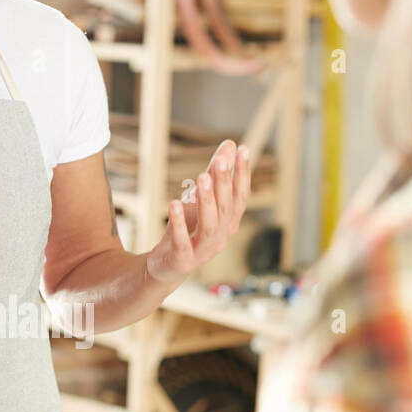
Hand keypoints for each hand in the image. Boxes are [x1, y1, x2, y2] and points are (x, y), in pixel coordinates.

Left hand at [145, 139, 249, 287]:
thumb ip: (215, 175)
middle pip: (225, 208)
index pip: (240, 196)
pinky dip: (179, 223)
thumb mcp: (201, 200)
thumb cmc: (189, 229)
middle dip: (223, 184)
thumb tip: (230, 144)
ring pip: (209, 225)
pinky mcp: (183, 259)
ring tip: (201, 178)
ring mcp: (203, 250)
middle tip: (220, 161)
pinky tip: (174, 203)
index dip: (243, 174)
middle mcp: (221, 237)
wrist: (167, 266)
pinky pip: (182, 240)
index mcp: (229, 222)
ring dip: (206, 201)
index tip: (244, 150)